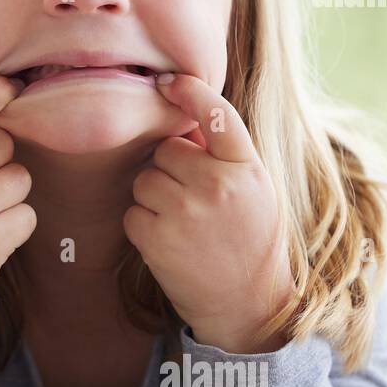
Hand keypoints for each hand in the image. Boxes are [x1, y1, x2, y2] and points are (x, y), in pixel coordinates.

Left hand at [122, 73, 297, 353]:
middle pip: (166, 150)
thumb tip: (184, 120)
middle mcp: (217, 185)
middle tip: (195, 201)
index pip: (218, 115)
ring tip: (184, 224)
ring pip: (144, 180)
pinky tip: (170, 243)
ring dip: (154, 197)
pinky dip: (143, 226)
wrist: (249, 305)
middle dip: (170, 169)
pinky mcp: (158, 239)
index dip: (191, 93)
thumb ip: (224, 156)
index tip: (169, 81)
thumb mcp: (254, 191)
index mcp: (246, 168)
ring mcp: (186, 212)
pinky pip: (132, 213)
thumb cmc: (249, 240)